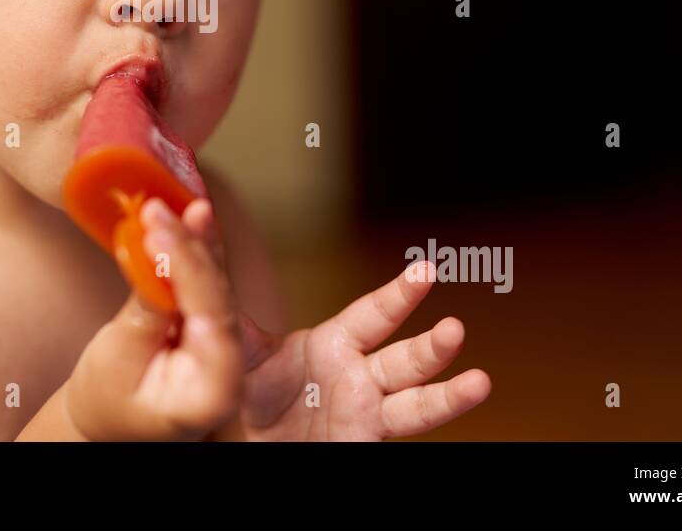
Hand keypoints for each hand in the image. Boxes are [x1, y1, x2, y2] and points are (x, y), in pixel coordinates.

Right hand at [64, 198, 243, 440]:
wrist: (103, 422)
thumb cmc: (107, 400)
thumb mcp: (119, 354)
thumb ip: (145, 306)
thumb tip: (149, 251)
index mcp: (213, 390)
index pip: (211, 317)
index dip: (186, 268)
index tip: (158, 230)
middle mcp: (230, 368)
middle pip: (216, 296)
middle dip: (189, 247)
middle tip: (160, 209)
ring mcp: (224, 346)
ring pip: (213, 284)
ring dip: (194, 241)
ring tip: (176, 205)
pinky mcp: (210, 323)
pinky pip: (205, 282)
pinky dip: (193, 251)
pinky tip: (188, 216)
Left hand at [182, 201, 491, 440]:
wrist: (241, 442)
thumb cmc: (248, 392)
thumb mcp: (237, 346)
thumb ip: (228, 301)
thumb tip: (202, 238)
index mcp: (335, 344)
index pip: (375, 315)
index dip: (401, 295)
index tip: (427, 271)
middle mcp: (360, 375)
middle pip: (405, 357)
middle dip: (432, 345)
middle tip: (455, 327)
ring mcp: (366, 411)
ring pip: (416, 401)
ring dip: (448, 393)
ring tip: (479, 381)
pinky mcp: (362, 440)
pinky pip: (402, 432)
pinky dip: (433, 417)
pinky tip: (462, 406)